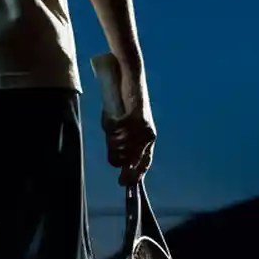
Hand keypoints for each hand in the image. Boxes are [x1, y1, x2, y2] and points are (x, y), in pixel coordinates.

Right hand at [102, 62, 156, 186]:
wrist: (130, 75)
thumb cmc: (123, 100)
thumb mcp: (121, 125)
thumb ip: (120, 141)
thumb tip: (117, 163)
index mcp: (149, 138)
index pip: (144, 162)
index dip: (134, 175)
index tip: (123, 183)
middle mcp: (147, 136)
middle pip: (126, 158)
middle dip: (115, 153)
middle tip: (111, 138)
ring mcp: (142, 128)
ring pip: (118, 145)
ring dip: (111, 136)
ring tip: (112, 121)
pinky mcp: (134, 118)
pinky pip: (115, 130)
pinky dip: (109, 124)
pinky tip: (111, 115)